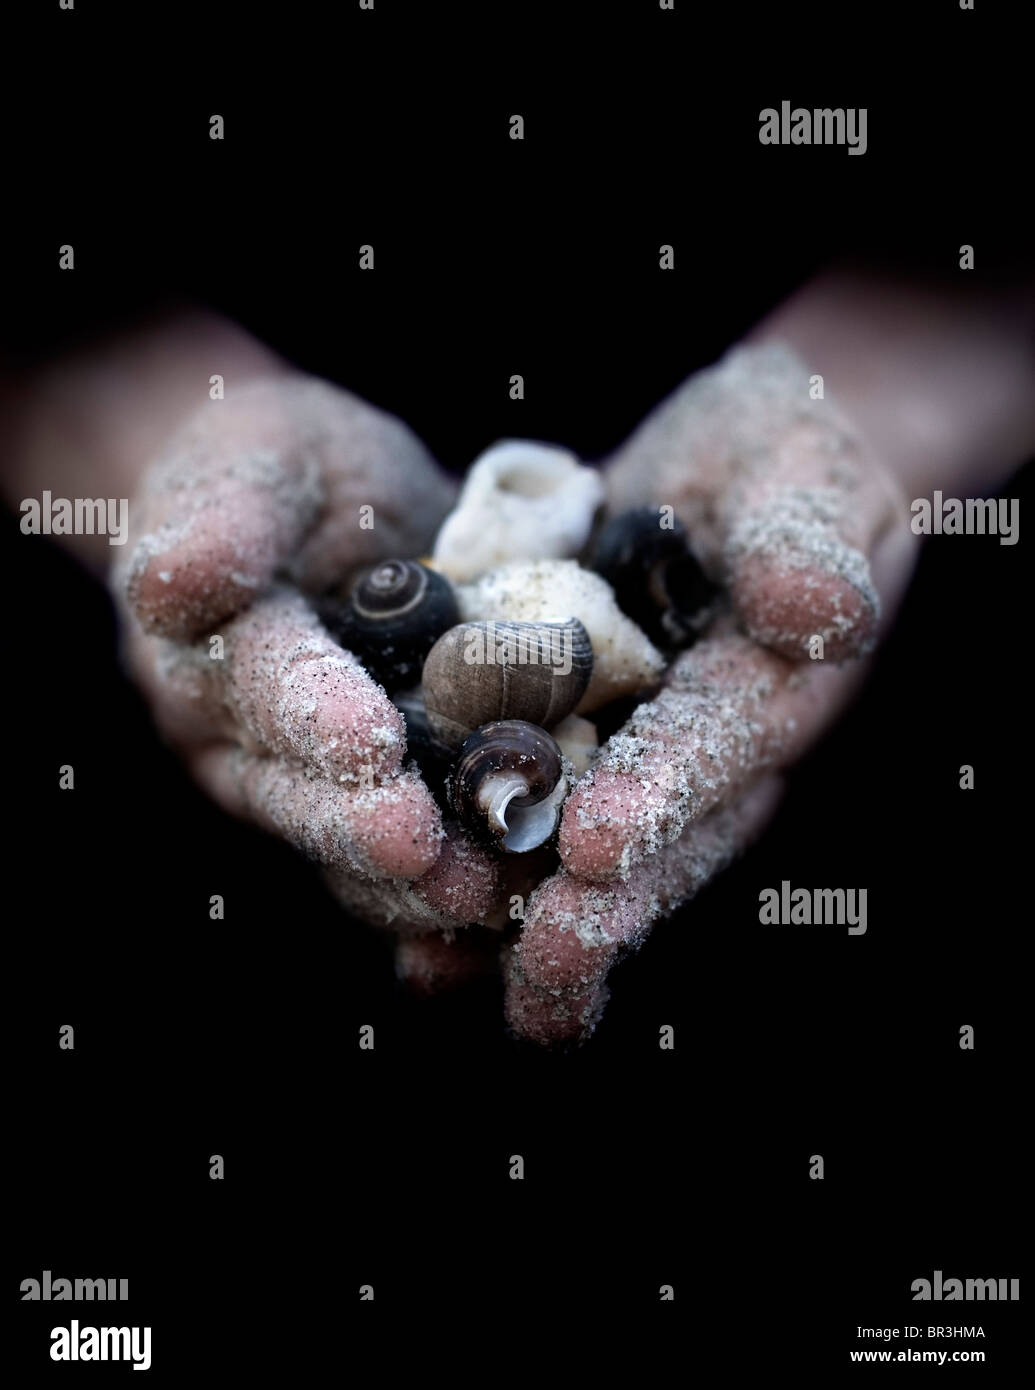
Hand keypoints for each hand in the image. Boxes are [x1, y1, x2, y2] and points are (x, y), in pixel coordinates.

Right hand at [112, 373, 506, 934]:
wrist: (322, 517)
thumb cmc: (292, 468)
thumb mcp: (261, 451)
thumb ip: (225, 513)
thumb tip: (174, 579)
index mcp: (206, 640)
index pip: (261, 679)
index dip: (314, 714)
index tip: (370, 747)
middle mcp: (237, 729)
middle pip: (295, 787)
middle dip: (361, 824)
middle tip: (425, 852)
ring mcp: (291, 776)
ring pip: (342, 838)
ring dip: (409, 878)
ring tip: (481, 896)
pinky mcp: (354, 802)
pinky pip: (390, 860)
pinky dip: (440, 889)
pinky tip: (503, 905)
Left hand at [504, 341, 916, 1042]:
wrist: (741, 467)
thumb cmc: (785, 461)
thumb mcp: (808, 478)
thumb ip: (808, 541)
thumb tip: (819, 613)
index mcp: (766, 693)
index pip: (712, 750)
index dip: (658, 798)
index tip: (593, 846)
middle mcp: (704, 751)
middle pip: (655, 843)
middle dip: (594, 913)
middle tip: (535, 974)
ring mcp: (638, 758)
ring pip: (585, 858)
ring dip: (522, 924)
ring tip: (452, 975)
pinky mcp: (573, 745)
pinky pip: (527, 821)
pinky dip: (476, 876)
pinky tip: (418, 942)